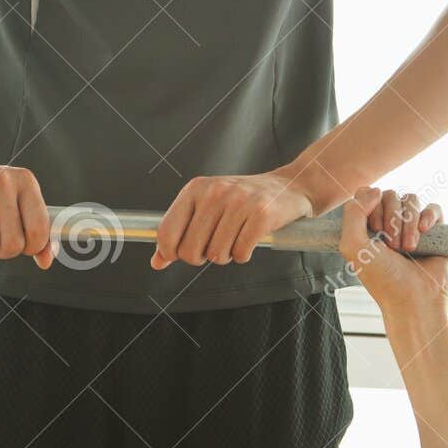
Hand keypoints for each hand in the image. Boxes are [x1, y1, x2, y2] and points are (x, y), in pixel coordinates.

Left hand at [150, 167, 315, 269]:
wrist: (290, 186)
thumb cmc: (243, 200)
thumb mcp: (207, 208)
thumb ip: (180, 232)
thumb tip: (157, 262)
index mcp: (196, 188)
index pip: (167, 232)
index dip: (171, 252)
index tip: (180, 255)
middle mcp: (216, 192)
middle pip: (191, 250)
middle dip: (203, 256)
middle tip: (216, 245)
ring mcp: (240, 202)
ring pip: (217, 255)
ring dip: (227, 254)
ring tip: (236, 237)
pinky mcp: (262, 214)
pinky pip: (241, 254)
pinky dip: (244, 255)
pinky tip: (249, 241)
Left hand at [338, 185, 447, 316]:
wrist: (415, 300)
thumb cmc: (383, 279)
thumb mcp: (353, 246)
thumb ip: (352, 213)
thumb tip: (374, 189)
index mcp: (368, 227)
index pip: (367, 194)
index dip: (370, 205)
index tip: (373, 231)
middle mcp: (390, 224)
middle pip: (390, 195)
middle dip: (391, 218)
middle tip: (391, 246)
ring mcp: (413, 227)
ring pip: (411, 199)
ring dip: (408, 222)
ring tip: (409, 248)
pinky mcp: (435, 231)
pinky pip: (433, 207)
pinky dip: (428, 215)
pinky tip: (424, 231)